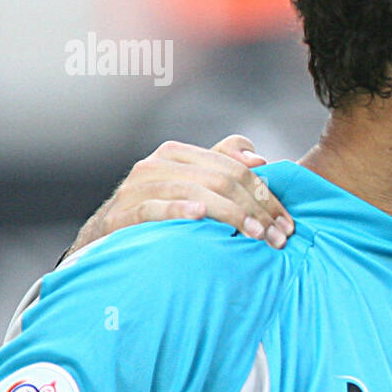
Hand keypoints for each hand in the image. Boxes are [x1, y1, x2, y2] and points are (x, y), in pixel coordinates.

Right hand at [67, 135, 293, 256]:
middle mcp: (156, 165)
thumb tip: (259, 157)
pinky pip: (155, 208)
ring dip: (231, 214)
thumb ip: (223, 164)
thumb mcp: (191, 184)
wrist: (105, 238)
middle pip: (220, 180)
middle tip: (278, 236)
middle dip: (256, 209)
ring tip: (255, 234)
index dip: (265, 194)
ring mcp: (137, 188)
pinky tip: (201, 216)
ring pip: (196, 192)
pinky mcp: (122, 213)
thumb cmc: (157, 210)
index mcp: (177, 153)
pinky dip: (179, 210)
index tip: (286, 222)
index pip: (234, 168)